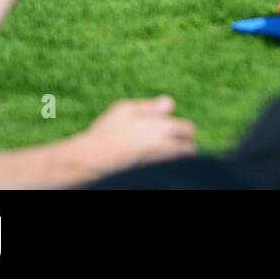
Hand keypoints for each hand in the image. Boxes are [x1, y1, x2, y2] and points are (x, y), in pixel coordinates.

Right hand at [76, 96, 196, 176]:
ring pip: (181, 163)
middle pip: (189, 149)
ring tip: (162, 157)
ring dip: (177, 159)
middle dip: (183, 146)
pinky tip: (153, 165)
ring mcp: (161, 164)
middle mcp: (166, 147)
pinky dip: (166, 168)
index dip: (182, 130)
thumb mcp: (124, 110)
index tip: (175, 133)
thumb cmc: (106, 133)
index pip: (188, 129)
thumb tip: (171, 104)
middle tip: (170, 146)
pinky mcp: (153, 174)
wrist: (90, 161)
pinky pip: (168, 172)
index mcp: (163, 128)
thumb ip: (150, 107)